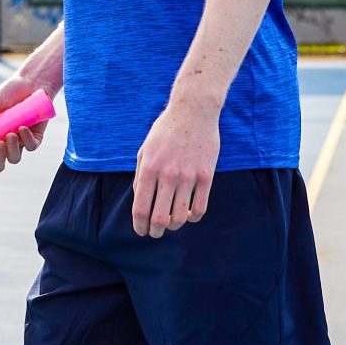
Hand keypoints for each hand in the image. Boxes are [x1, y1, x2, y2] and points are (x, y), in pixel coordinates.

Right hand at [0, 75, 51, 171]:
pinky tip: (23, 127)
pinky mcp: (35, 137)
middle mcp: (3, 142)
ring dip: (12, 149)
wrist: (32, 82)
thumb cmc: (10, 92)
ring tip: (11, 133)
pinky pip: (31, 146)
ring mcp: (20, 141)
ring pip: (15, 158)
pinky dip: (27, 139)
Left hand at [131, 99, 219, 237]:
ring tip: (171, 223)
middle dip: (155, 231)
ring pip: (180, 217)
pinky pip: (200, 208)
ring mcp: (188, 176)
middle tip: (155, 232)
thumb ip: (140, 175)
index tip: (141, 231)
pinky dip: (193, 218)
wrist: (193, 111)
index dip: (139, 225)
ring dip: (174, 226)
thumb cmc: (165, 130)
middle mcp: (167, 175)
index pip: (141, 208)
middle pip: (159, 218)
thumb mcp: (145, 149)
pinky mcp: (206, 176)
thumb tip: (140, 199)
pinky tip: (188, 214)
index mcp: (149, 168)